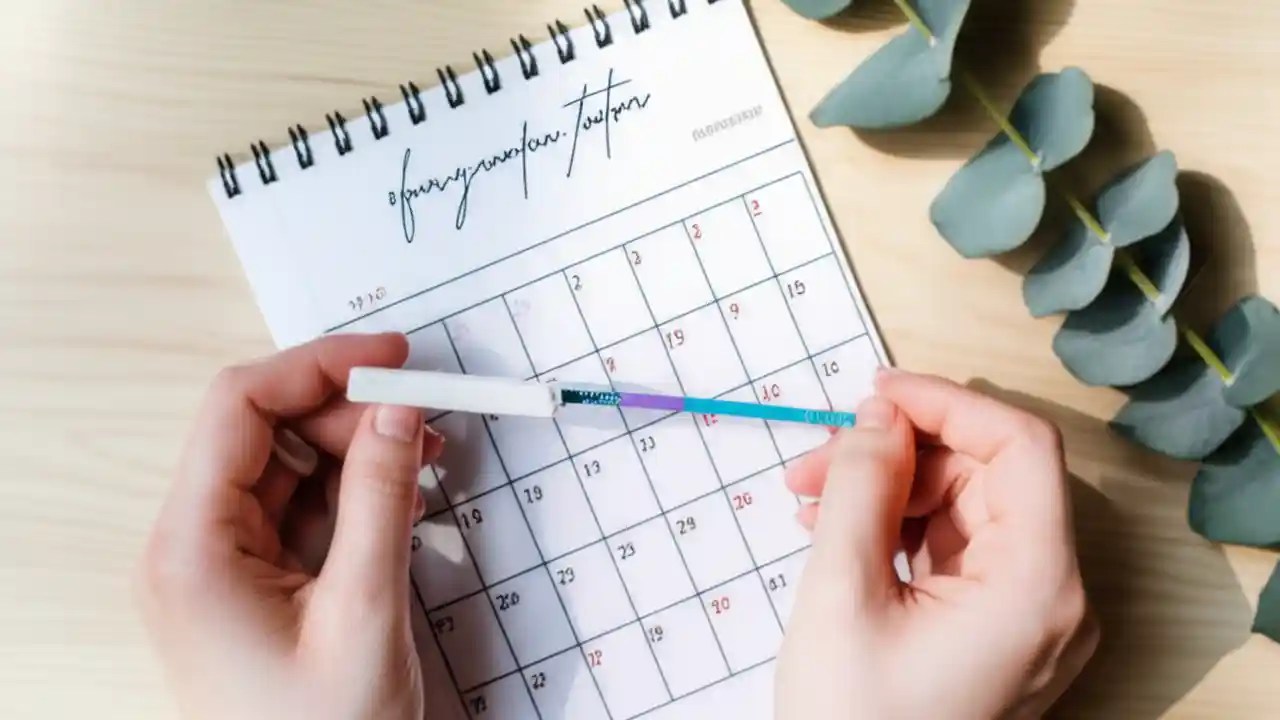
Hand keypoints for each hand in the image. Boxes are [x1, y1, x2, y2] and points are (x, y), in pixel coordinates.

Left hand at [136, 333, 443, 719]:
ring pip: (287, 466)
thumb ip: (379, 499)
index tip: (391, 358)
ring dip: (355, 451)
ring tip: (421, 464)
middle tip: (424, 423)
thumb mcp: (363, 611)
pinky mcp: (254, 582)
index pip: (238, 408)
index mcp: (191, 548)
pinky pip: (301, 508)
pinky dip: (352, 493)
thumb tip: (397, 409)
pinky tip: (399, 500)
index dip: (318, 366)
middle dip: (347, 414)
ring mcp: (221, 564)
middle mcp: (192, 546)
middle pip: (264, 431)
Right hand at [776, 370, 1097, 719]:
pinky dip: (896, 529)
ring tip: (808, 500)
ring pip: (963, 510)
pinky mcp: (993, 632)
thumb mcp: (841, 594)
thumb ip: (863, 488)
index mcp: (1037, 585)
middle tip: (813, 464)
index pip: (1018, 447)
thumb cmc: (851, 719)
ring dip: (886, 490)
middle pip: (985, 477)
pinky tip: (835, 530)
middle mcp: (1050, 597)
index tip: (873, 392)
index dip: (947, 403)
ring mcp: (1025, 618)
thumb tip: (878, 416)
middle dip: (896, 455)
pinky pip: (953, 552)